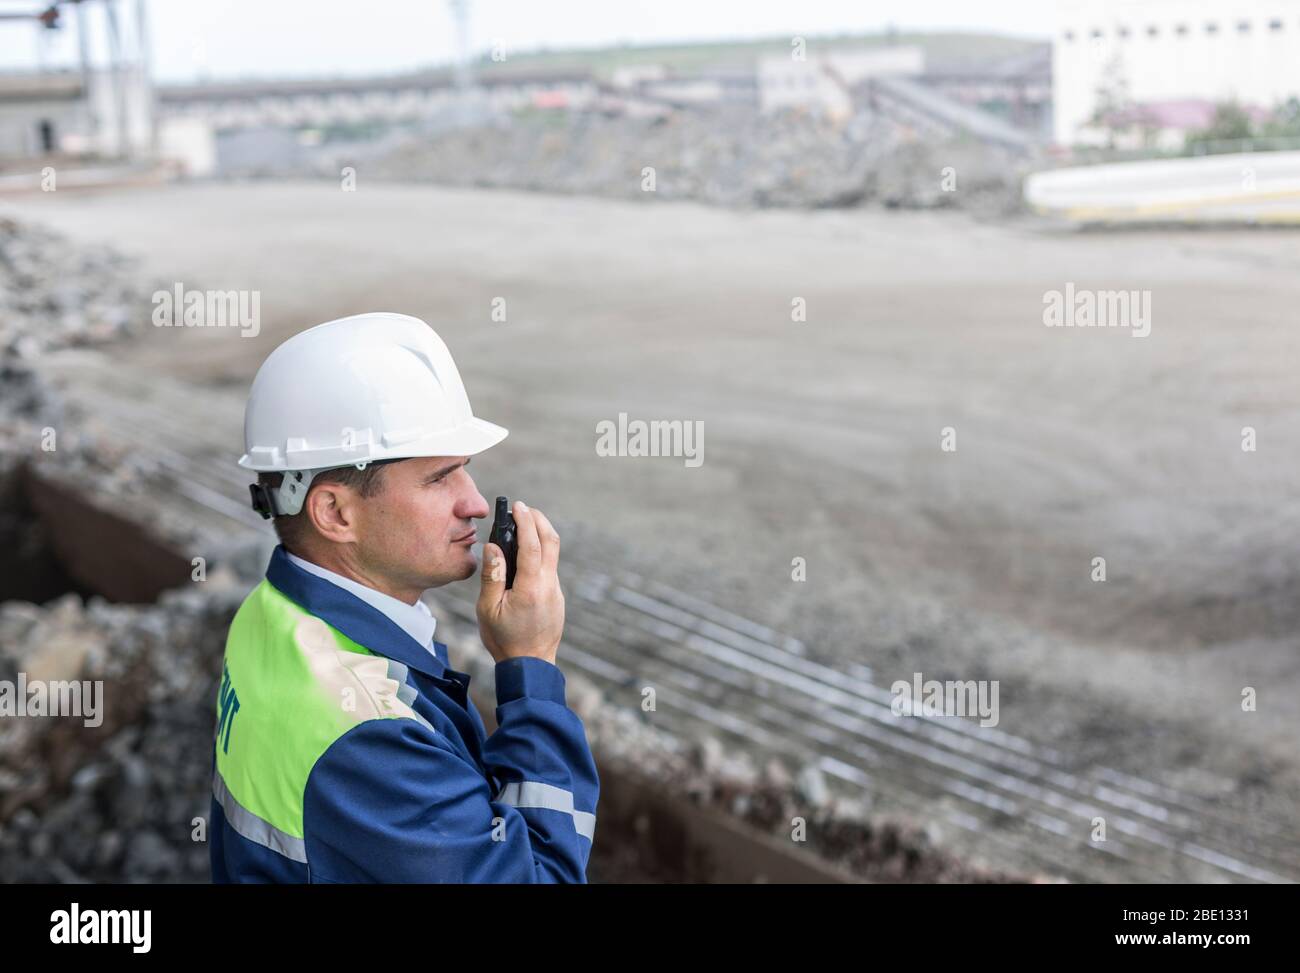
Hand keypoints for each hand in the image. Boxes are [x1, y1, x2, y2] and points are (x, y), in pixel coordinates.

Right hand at [476, 501, 564, 664]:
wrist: (531, 665)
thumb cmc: (505, 640)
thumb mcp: (488, 610)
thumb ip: (491, 576)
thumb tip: (493, 546)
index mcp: (531, 587)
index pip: (532, 544)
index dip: (525, 521)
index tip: (517, 506)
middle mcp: (549, 585)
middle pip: (551, 541)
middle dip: (539, 519)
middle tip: (523, 509)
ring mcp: (556, 590)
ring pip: (553, 553)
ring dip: (541, 534)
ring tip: (522, 526)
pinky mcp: (557, 596)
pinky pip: (551, 567)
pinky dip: (541, 551)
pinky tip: (526, 554)